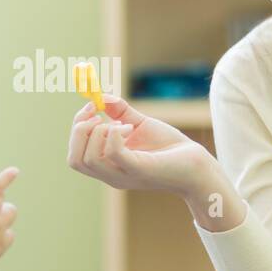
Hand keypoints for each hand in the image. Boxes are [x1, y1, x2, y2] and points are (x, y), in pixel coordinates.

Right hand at [66, 95, 212, 195]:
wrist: (196, 164)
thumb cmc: (169, 147)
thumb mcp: (139, 124)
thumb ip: (119, 111)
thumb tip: (100, 95)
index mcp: (107, 166)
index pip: (74, 155)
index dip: (76, 128)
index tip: (91, 106)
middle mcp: (111, 175)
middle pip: (74, 159)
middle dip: (79, 131)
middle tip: (97, 113)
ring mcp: (124, 175)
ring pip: (88, 158)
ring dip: (98, 132)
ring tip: (123, 124)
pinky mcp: (139, 169)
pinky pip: (113, 154)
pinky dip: (114, 134)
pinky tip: (129, 127)